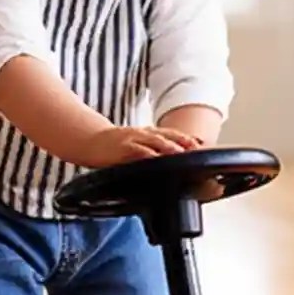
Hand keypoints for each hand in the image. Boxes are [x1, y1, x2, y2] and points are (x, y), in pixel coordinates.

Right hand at [79, 126, 201, 167]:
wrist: (90, 141)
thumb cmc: (115, 147)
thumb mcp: (137, 144)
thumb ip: (153, 150)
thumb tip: (172, 160)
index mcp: (149, 133)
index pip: (173, 134)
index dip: (188, 139)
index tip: (203, 146)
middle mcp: (144, 134)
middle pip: (168, 136)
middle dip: (184, 143)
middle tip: (198, 150)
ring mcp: (133, 140)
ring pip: (155, 141)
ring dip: (169, 147)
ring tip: (181, 153)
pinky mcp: (122, 149)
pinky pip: (137, 151)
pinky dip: (147, 155)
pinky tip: (155, 160)